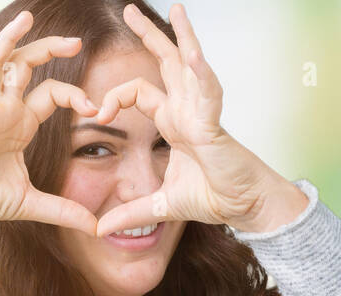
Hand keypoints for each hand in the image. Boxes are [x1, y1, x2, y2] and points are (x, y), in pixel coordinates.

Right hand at [0, 10, 102, 234]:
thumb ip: (64, 211)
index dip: (73, 95)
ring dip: (8, 41)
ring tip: (25, 18)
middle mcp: (2, 110)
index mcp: (20, 123)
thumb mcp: (31, 204)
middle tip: (76, 41)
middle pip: (25, 67)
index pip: (51, 94)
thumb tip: (97, 228)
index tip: (95, 107)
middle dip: (48, 50)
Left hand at [91, 3, 308, 236]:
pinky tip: (193, 51)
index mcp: (174, 122)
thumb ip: (131, 212)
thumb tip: (99, 230)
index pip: (140, 93)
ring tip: (176, 9)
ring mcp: (202, 113)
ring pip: (190, 65)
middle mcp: (187, 110)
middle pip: (165, 63)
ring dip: (182, 36)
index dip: (114, 97)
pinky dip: (201, 71)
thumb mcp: (160, 205)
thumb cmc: (214, 198)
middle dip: (148, 36)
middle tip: (128, 11)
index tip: (96, 113)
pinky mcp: (214, 124)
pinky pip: (208, 90)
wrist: (244, 207)